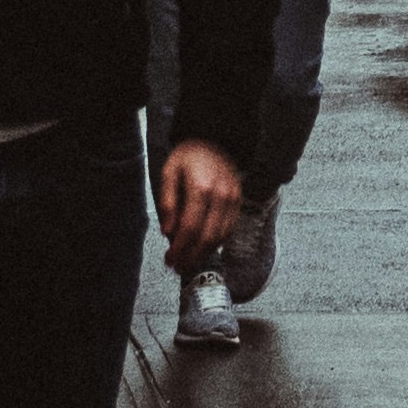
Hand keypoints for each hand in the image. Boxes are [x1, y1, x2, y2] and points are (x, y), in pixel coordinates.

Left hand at [156, 137, 242, 266]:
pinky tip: (202, 249)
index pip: (190, 228)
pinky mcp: (239, 202)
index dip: (179, 249)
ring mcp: (233, 199)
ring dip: (203, 254)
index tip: (169, 260)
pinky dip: (215, 244)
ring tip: (187, 263)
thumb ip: (167, 203)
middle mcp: (221, 196)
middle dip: (191, 257)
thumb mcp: (169, 173)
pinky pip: (229, 230)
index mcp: (201, 188)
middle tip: (177, 267)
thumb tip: (168, 232)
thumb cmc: (188, 157)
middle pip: (207, 237)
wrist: (216, 140)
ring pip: (220, 237)